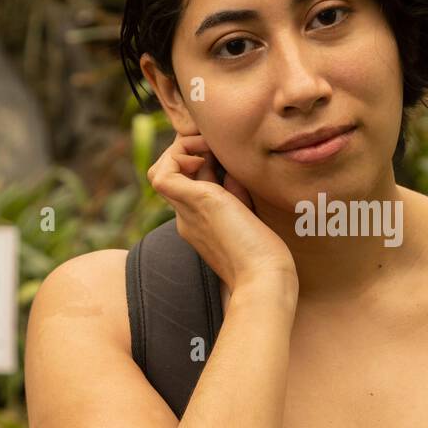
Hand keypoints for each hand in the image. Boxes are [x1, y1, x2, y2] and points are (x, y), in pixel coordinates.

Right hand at [145, 132, 297, 295]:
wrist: (265, 279)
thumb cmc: (267, 255)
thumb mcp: (250, 215)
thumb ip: (237, 192)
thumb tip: (230, 167)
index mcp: (202, 222)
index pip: (188, 183)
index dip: (201, 162)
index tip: (227, 158)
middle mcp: (187, 217)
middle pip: (170, 175)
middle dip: (189, 151)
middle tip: (217, 147)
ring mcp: (186, 212)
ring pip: (160, 171)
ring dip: (182, 150)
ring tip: (210, 148)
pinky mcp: (193, 203)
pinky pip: (163, 173)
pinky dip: (180, 155)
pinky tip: (206, 157)